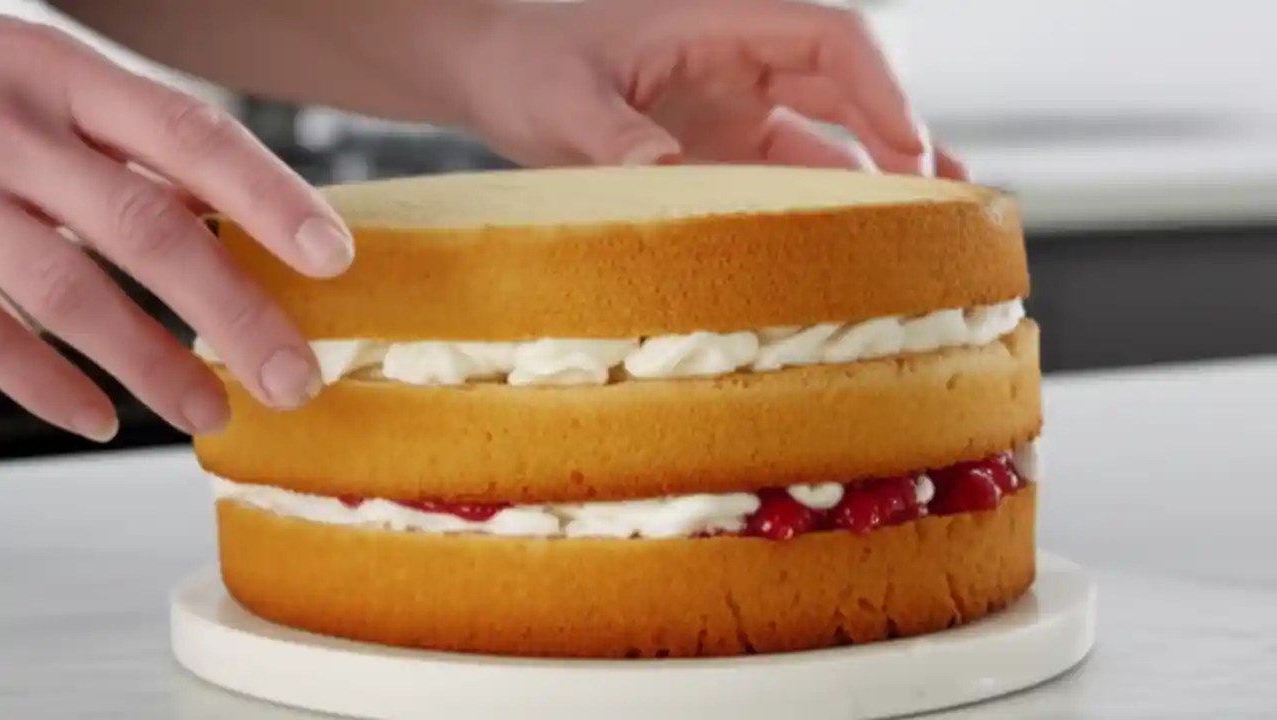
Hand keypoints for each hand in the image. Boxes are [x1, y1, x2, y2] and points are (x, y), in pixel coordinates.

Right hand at [0, 19, 354, 441]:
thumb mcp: (57, 88)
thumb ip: (135, 146)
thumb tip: (245, 216)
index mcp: (68, 76)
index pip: (192, 135)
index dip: (268, 198)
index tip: (333, 257)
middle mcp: (11, 129)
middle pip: (144, 226)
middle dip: (231, 311)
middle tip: (294, 379)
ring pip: (64, 289)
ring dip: (150, 362)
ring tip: (212, 412)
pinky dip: (44, 383)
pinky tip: (100, 419)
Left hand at [460, 0, 964, 177]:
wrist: (492, 71)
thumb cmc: (524, 66)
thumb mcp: (560, 101)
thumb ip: (612, 134)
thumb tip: (663, 171)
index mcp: (720, 24)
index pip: (832, 38)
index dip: (883, 87)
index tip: (909, 148)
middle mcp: (743, 60)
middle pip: (851, 85)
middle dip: (902, 136)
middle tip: (939, 203)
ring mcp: (737, 105)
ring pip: (833, 131)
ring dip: (881, 172)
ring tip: (933, 224)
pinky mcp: (722, 148)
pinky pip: (792, 170)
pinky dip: (831, 200)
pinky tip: (863, 239)